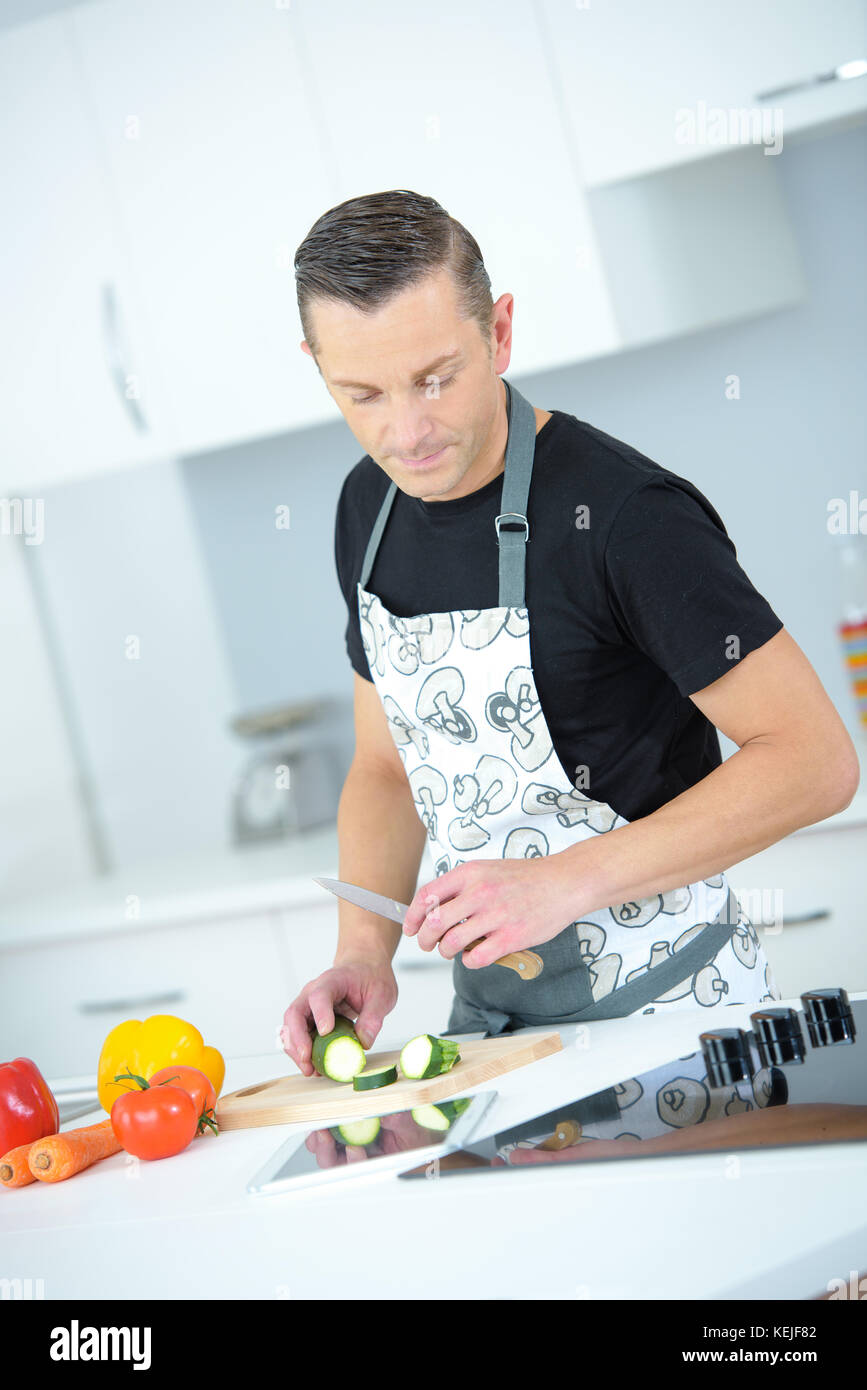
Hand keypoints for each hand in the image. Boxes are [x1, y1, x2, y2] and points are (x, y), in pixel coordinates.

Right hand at [280, 958, 397, 1075]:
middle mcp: (313, 992)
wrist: (363, 968)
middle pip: (295, 1013)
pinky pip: (296, 1035)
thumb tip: (363, 1043)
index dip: (321, 1013)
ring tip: (309, 1070)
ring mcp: (307, 1005)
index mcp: (332, 981)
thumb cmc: (371, 977)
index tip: (326, 1032)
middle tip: (307, 1060)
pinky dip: (300, 1052)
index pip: (320, 995)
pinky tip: (311, 1066)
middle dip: (298, 1039)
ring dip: (296, 1050)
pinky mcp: (308, 1019)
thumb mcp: (382, 994)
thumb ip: (373, 1018)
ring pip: (290, 1027)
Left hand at [401, 855, 580, 967]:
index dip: (412, 916)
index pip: (427, 896)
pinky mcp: (511, 937)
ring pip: (451, 943)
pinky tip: (475, 956)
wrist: (564, 882)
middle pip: (434, 923)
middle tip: (428, 944)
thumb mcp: (488, 870)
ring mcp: (496, 916)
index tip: (410, 928)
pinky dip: (469, 961)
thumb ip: (461, 886)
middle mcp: (480, 892)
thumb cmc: (527, 878)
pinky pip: (476, 958)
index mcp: (471, 873)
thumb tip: (433, 908)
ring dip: (446, 952)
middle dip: (425, 940)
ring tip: (452, 950)